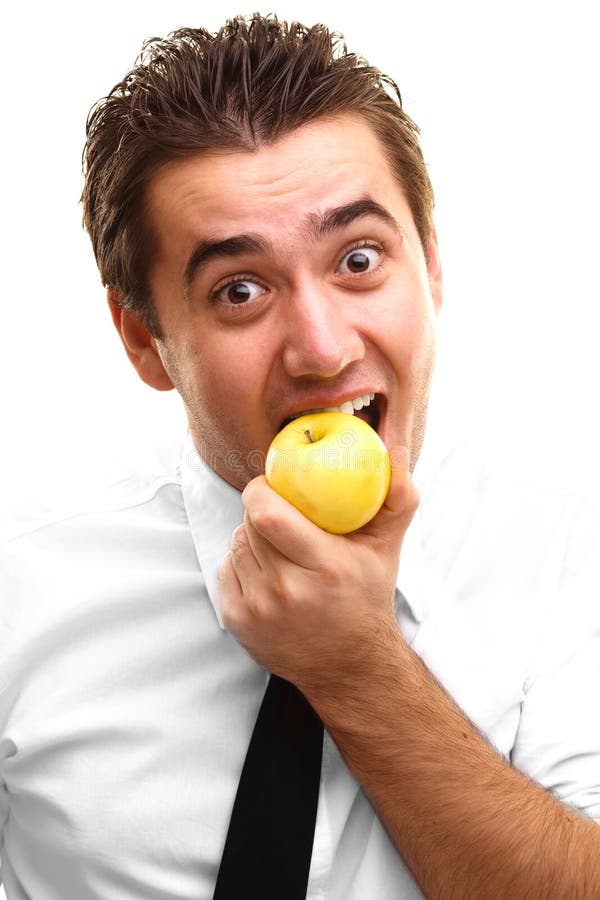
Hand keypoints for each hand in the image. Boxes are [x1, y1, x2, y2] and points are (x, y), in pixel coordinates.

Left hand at [218, 447, 418, 696]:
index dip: (261, 491)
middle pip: (250, 526)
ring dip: (252, 537)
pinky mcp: (238, 622)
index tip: (273, 486)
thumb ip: (398, 499)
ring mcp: (259, 610)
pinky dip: (243, 563)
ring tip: (280, 547)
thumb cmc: (367, 597)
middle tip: (283, 515)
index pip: (267, 516)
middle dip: (261, 512)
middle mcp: (288, 591)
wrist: (348, 666)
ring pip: (237, 544)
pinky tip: (269, 573)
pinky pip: (227, 569)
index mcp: (324, 567)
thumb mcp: (388, 548)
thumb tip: (394, 453)